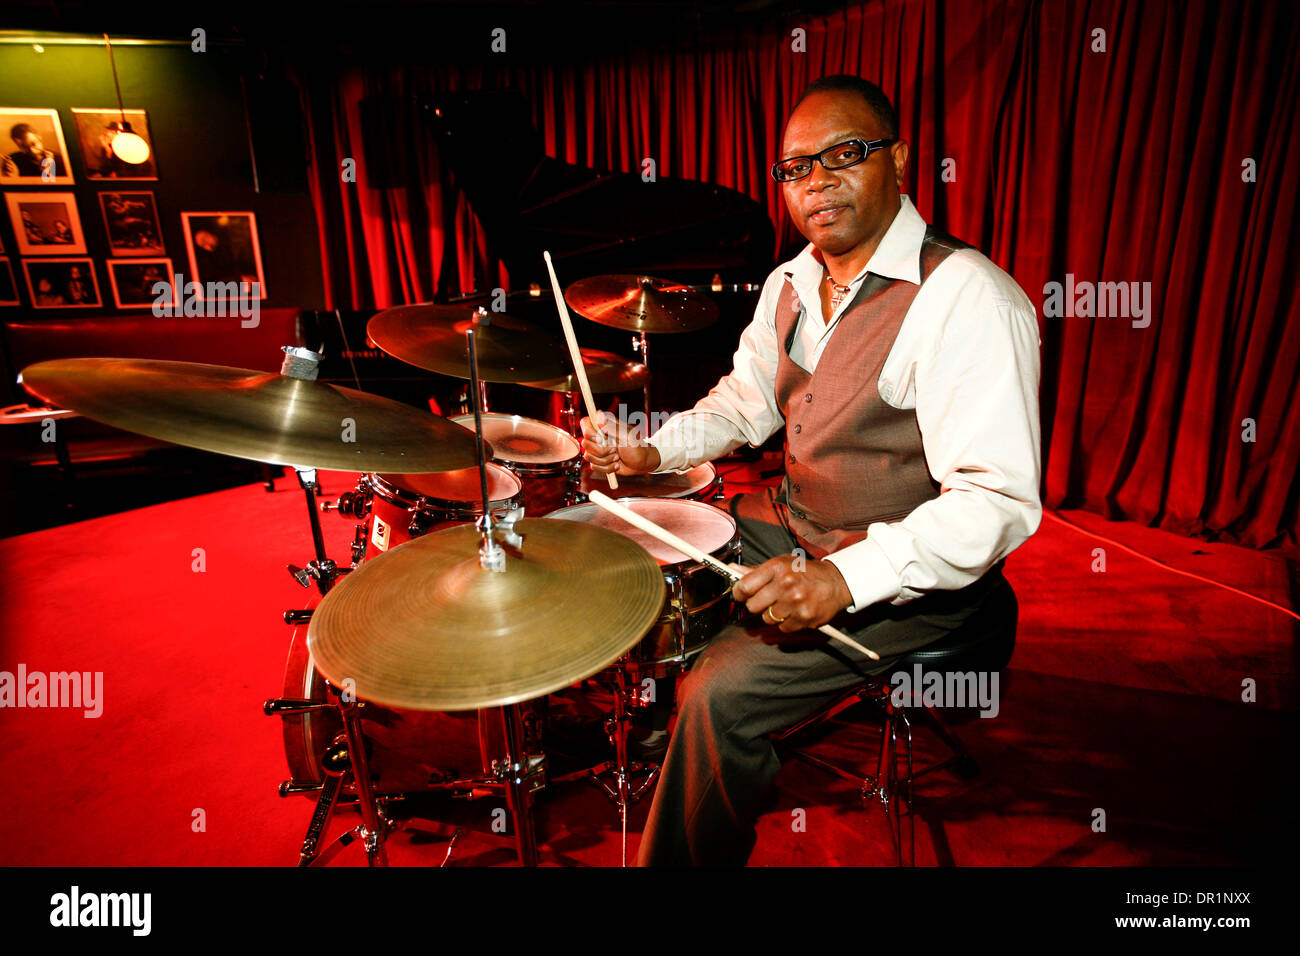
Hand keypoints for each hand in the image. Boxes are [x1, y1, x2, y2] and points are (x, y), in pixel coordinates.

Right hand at [580, 411, 660, 476]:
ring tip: (617, 458)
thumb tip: (598, 414)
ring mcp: (597, 450)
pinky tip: (616, 465)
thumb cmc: (637, 446)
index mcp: (604, 426)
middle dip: (601, 450)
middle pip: (585, 443)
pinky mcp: (598, 462)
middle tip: (615, 449)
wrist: (642, 463)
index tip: (601, 439)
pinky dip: (607, 468)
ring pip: (588, 456)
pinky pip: (594, 467)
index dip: (589, 432)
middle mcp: (598, 437)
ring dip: (605, 460)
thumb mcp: (627, 435)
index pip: (585, 423)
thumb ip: (611, 426)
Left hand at [731, 555, 853, 632]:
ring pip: (766, 618)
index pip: (744, 586)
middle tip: (767, 598)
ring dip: (772, 613)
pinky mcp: (804, 618)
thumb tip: (732, 570)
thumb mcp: (781, 564)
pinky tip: (795, 611)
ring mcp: (795, 603)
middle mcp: (786, 584)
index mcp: (777, 567)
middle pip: (752, 606)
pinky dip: (786, 622)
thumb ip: (756, 570)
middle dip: (757, 604)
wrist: (836, 582)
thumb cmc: (805, 572)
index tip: (741, 593)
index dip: (739, 592)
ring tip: (785, 603)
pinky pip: (782, 628)